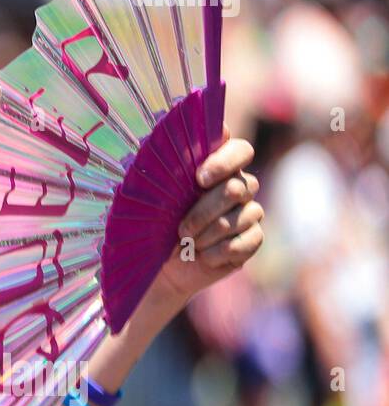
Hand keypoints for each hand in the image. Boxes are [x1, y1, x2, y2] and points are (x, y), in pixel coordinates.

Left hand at [153, 124, 264, 307]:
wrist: (163, 263)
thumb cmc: (155, 221)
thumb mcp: (152, 196)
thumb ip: (162, 168)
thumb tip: (162, 142)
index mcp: (217, 168)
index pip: (240, 151)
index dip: (225, 161)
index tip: (199, 178)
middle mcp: (239, 185)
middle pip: (237, 188)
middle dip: (204, 212)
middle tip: (181, 228)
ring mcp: (249, 211)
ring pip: (242, 216)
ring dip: (207, 235)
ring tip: (188, 243)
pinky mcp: (253, 238)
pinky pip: (247, 241)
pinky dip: (218, 252)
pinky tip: (202, 256)